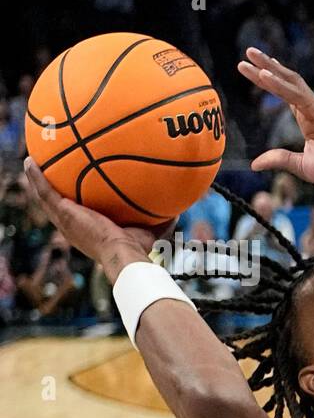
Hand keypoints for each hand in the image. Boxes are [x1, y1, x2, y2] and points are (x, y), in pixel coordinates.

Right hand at [23, 159, 175, 282]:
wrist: (124, 255)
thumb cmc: (140, 250)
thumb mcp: (153, 229)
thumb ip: (162, 217)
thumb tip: (178, 208)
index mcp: (91, 231)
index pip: (81, 215)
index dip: (76, 203)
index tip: (76, 191)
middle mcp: (74, 227)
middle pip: (58, 205)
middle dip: (53, 189)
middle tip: (48, 173)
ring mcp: (65, 221)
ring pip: (45, 197)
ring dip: (37, 180)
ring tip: (31, 163)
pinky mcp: (62, 214)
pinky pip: (44, 192)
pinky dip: (36, 177)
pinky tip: (30, 162)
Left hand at [237, 48, 313, 187]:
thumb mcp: (301, 165)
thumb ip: (279, 159)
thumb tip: (254, 164)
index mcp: (308, 118)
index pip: (285, 94)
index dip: (270, 81)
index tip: (255, 70)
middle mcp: (312, 108)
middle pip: (286, 81)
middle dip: (266, 66)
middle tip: (248, 52)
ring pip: (290, 82)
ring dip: (269, 67)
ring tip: (251, 55)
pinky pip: (296, 95)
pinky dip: (279, 85)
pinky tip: (264, 76)